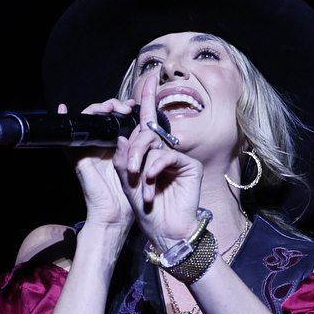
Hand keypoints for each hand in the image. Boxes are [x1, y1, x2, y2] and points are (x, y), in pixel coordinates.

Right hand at [62, 100, 134, 238]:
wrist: (116, 216)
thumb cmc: (129, 196)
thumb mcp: (139, 164)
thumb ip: (139, 146)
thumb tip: (144, 122)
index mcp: (115, 146)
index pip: (116, 119)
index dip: (122, 107)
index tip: (135, 104)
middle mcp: (100, 145)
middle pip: (101, 116)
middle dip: (112, 105)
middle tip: (124, 107)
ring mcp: (87, 150)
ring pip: (87, 120)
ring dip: (96, 109)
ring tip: (109, 108)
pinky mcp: (78, 157)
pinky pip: (67, 138)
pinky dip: (63, 120)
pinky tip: (62, 108)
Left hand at [114, 72, 205, 254]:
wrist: (165, 232)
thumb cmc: (149, 212)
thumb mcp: (128, 184)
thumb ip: (124, 161)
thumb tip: (122, 137)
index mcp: (151, 155)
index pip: (147, 125)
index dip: (147, 102)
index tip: (147, 81)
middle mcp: (165, 153)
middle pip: (147, 133)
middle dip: (135, 148)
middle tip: (131, 170)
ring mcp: (179, 158)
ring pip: (155, 144)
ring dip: (143, 162)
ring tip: (142, 183)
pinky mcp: (190, 165)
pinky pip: (167, 155)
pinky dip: (156, 168)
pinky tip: (152, 183)